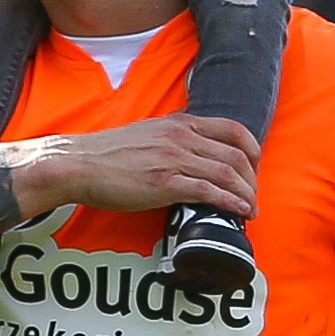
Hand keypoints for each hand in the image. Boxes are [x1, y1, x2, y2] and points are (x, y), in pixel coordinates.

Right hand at [21, 114, 257, 222]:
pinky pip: (209, 192)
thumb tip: (194, 152)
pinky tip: (239, 212)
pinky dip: (230, 203)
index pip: (234, 130)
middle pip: (237, 155)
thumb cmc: (111, 153)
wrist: (80, 164)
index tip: (254, 169)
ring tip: (250, 209)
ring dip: (246, 194)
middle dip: (252, 179)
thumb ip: (175, 136)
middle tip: (252, 196)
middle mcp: (182, 137)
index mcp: (181, 123)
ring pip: (228, 174)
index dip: (253, 151)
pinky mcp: (165, 183)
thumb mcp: (150, 132)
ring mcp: (175, 159)